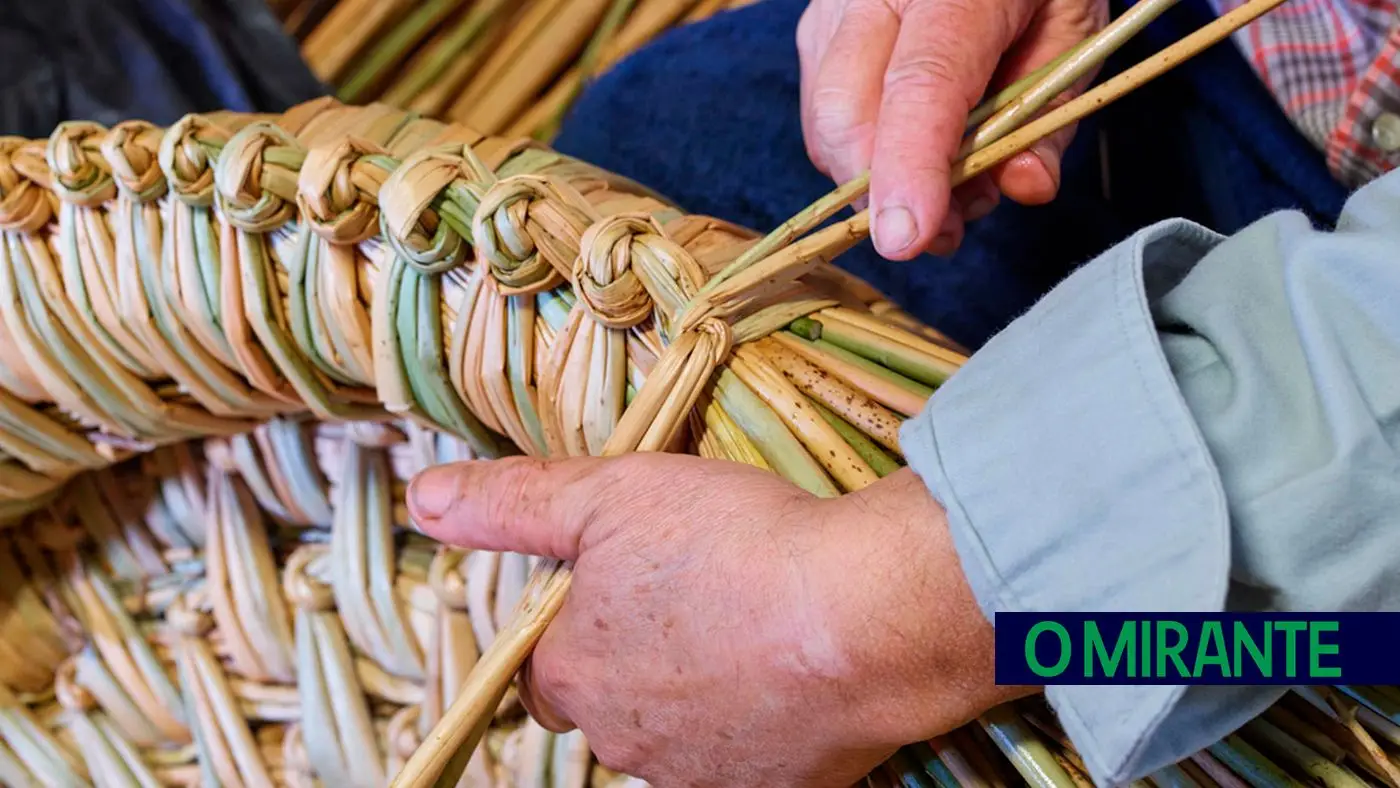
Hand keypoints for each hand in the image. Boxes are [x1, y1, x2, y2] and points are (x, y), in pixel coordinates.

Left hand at [408, 454, 1029, 785]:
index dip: (569, 631)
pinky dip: (760, 723)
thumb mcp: (608, 496)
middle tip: (695, 598)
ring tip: (749, 627)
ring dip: (697, 694)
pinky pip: (749, 757)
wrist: (865, 617)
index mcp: (573, 674)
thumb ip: (511, 504)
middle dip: (635, 663)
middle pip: (609, 706)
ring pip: (676, 736)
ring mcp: (699, 776)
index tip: (617, 592)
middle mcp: (623, 741)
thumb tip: (424, 502)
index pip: (538, 673)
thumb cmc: (732, 546)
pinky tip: (789, 670)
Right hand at [798, 0, 1107, 258]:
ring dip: (877, 178)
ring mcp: (832, 8)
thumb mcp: (1075, 30)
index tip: (905, 239)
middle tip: (950, 226)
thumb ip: (1052, 113)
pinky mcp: (816, 28)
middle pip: (846, 117)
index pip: (919, 86)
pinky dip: (867, 150)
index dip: (907, 168)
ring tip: (947, 174)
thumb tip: (1021, 187)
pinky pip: (823, 115)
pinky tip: (915, 139)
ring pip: (825, 126)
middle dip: (887, 193)